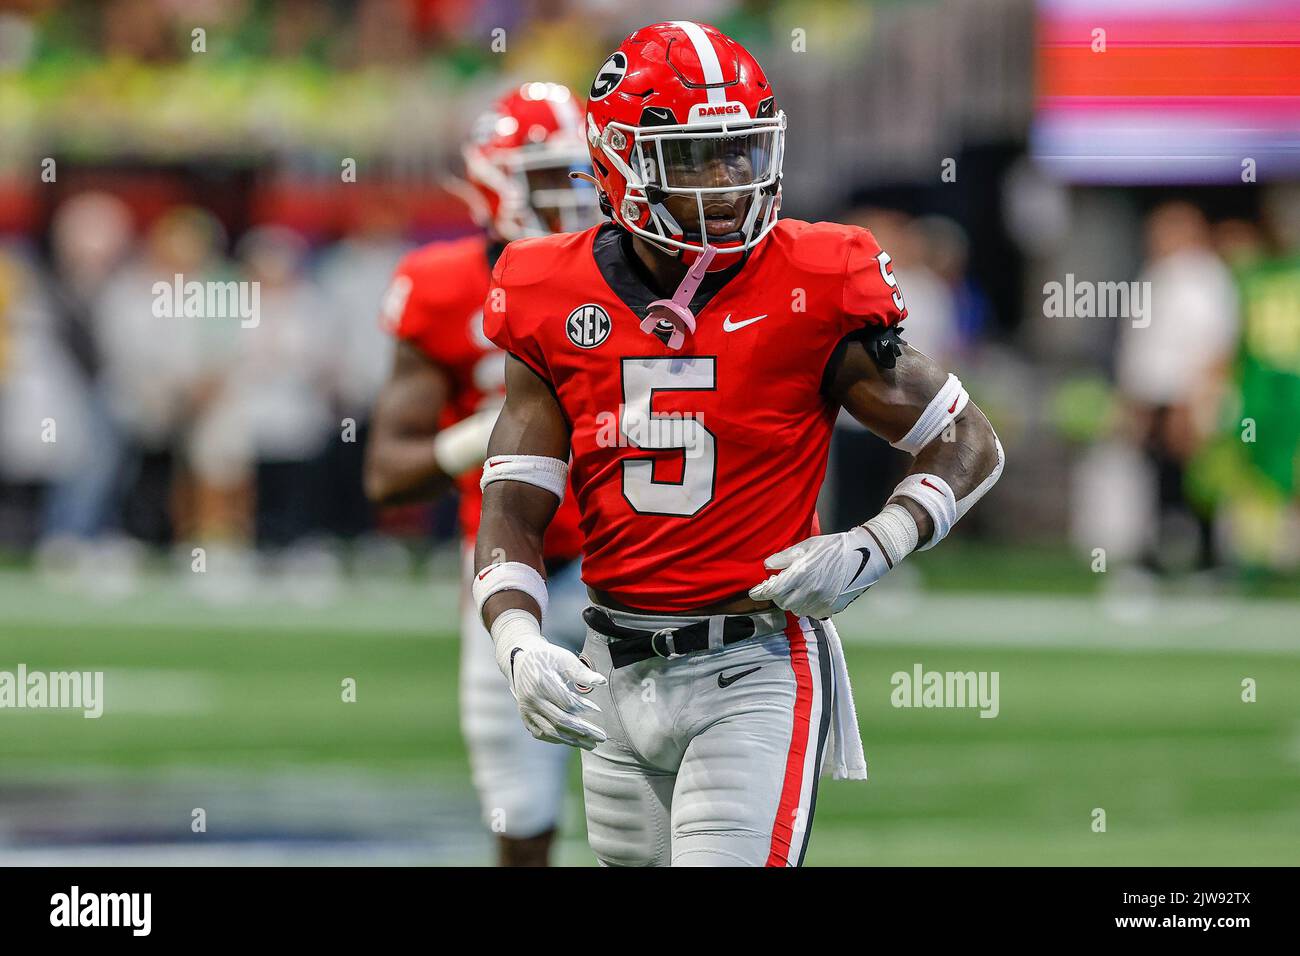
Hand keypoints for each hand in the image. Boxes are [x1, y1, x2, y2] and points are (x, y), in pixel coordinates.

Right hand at [495, 620, 607, 749]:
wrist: (522, 659)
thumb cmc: (548, 658)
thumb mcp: (565, 659)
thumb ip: (582, 673)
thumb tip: (602, 682)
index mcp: (542, 684)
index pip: (567, 703)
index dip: (584, 708)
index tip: (598, 710)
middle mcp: (532, 699)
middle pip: (561, 721)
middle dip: (583, 731)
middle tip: (601, 737)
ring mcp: (526, 710)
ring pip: (550, 731)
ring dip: (572, 740)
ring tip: (590, 744)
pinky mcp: (524, 716)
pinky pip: (540, 733)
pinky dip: (556, 739)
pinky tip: (572, 740)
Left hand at [748, 526, 890, 618]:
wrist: (864, 556)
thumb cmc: (833, 547)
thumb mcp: (806, 546)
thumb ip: (784, 558)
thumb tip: (767, 566)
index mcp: (800, 574)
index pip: (772, 590)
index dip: (760, 592)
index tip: (754, 591)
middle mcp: (809, 591)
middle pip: (782, 603)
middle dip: (778, 595)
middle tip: (779, 586)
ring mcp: (821, 601)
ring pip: (796, 610)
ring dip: (792, 602)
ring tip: (797, 589)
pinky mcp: (831, 608)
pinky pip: (812, 613)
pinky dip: (807, 606)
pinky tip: (812, 595)